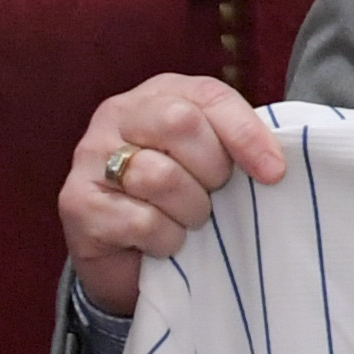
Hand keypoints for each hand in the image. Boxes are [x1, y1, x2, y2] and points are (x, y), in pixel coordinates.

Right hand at [62, 76, 289, 317]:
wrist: (132, 260)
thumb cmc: (184, 201)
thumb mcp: (217, 164)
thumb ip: (239, 147)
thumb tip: (277, 165)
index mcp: (159, 93)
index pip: (209, 96)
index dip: (247, 135)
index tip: (275, 174)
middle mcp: (118, 114)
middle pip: (180, 123)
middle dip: (213, 170)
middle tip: (216, 196)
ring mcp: (90, 157)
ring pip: (160, 176)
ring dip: (192, 211)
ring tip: (190, 221)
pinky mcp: (76, 203)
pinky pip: (141, 221)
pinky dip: (166, 240)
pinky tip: (163, 243)